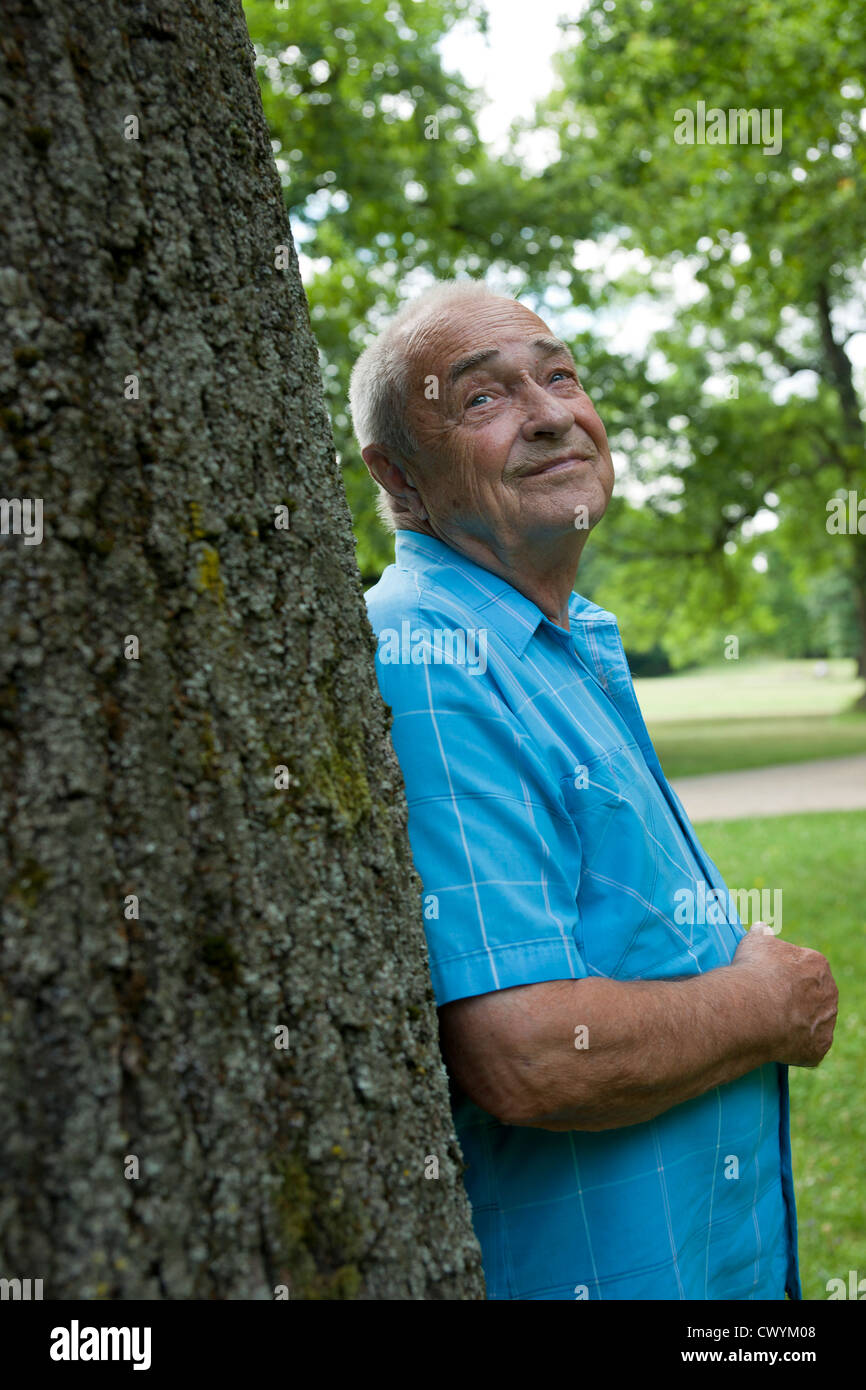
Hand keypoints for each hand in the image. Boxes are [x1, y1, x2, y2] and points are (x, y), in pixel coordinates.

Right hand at [731, 925, 837, 1067]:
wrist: (753, 1007)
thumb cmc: (754, 971)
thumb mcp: (754, 942)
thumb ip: (762, 934)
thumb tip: (762, 927)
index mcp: (817, 965)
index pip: (806, 969)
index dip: (786, 976)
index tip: (770, 981)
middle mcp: (829, 992)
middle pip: (814, 996)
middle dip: (796, 1000)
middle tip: (769, 1003)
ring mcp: (827, 1021)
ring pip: (814, 1022)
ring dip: (798, 1023)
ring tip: (770, 1024)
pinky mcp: (820, 1046)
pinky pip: (809, 1047)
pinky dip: (796, 1046)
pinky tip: (776, 1041)